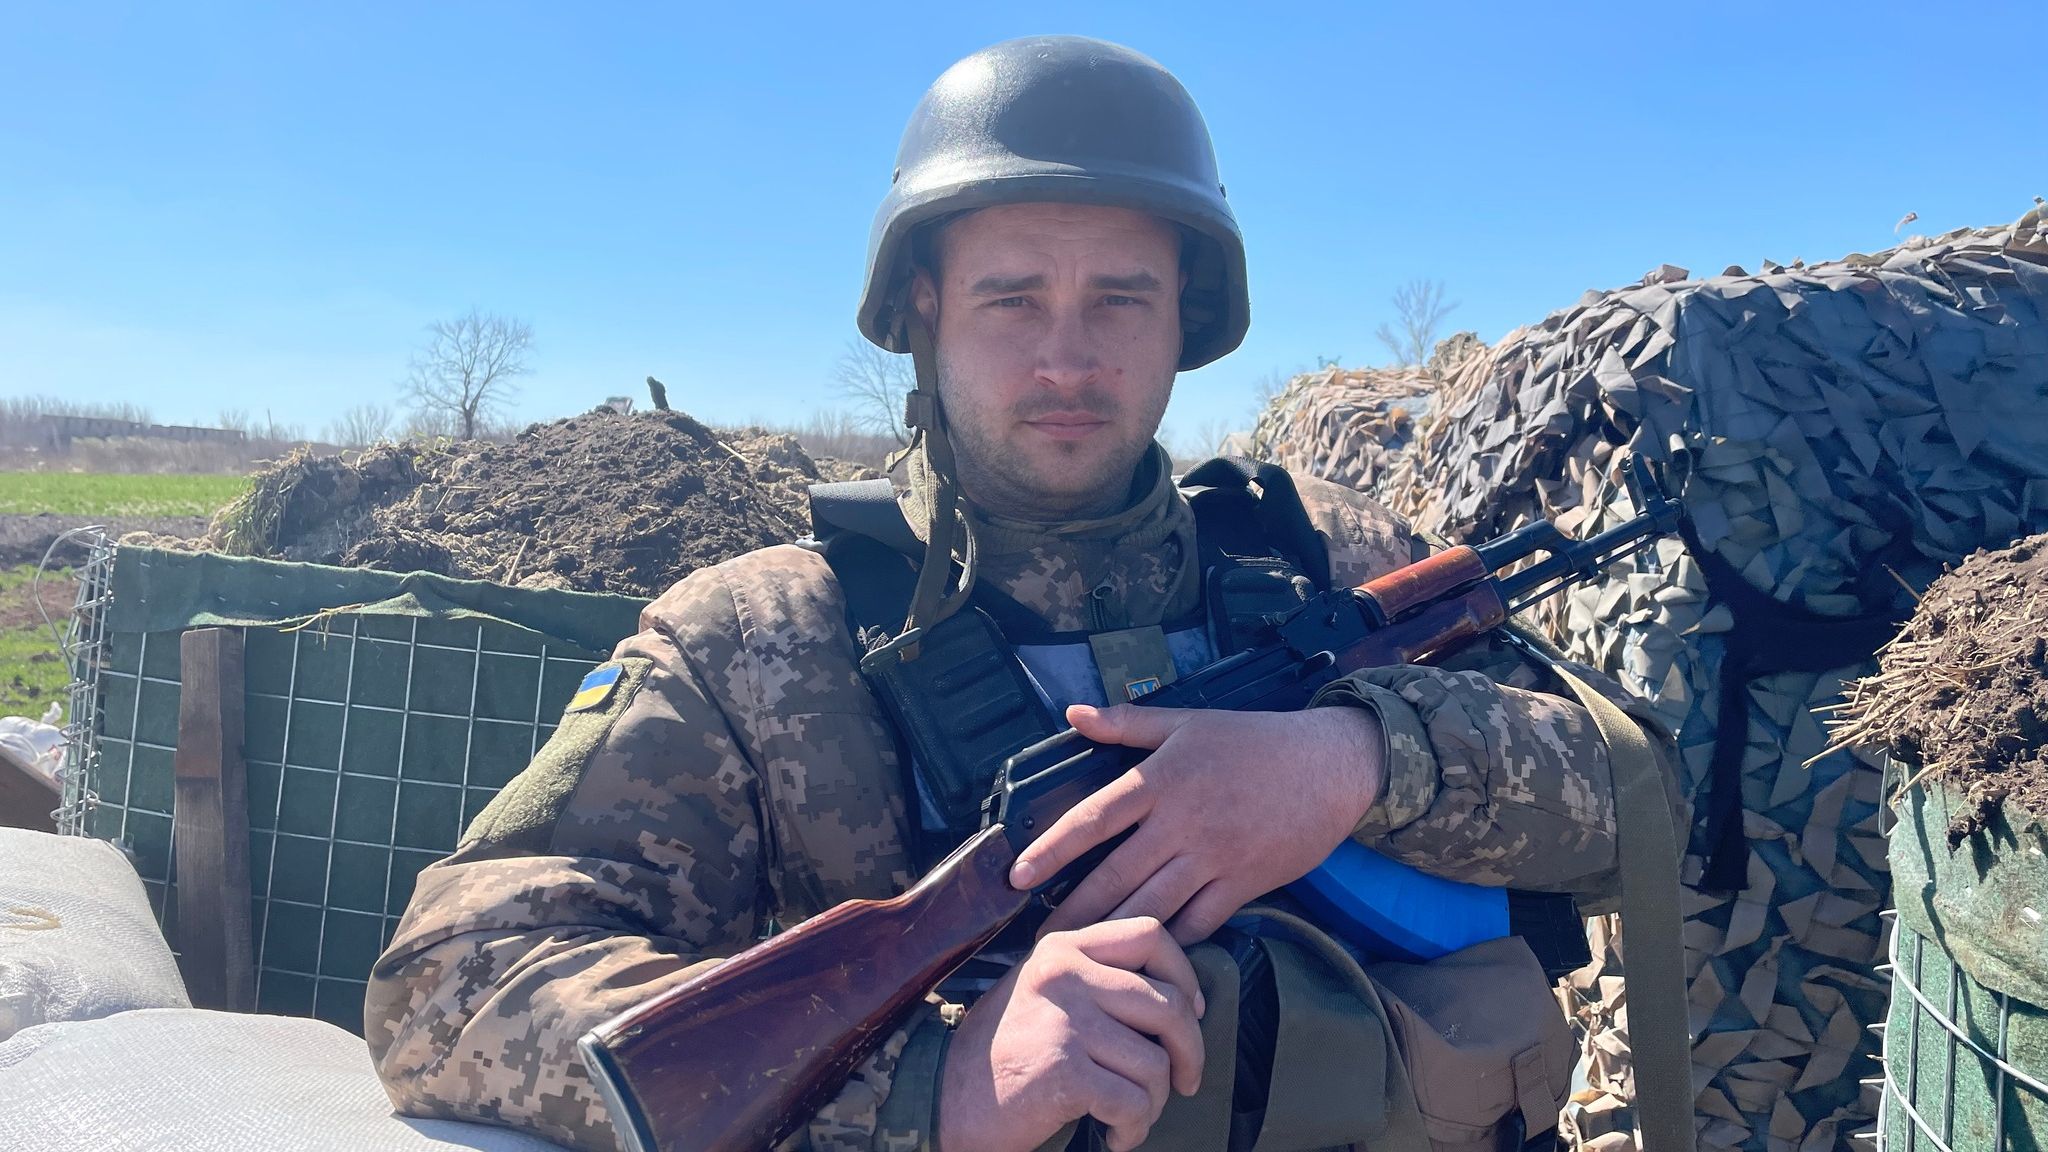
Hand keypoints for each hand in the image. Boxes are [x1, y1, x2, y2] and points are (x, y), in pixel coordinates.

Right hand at [937, 917, 1205, 1151]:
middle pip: (1168, 1003)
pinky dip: (1133, 1129)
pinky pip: (1134, 1102)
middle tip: (1185, 1080)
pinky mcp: (1065, 1070)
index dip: (1185, 976)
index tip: (1191, 1012)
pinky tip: (1113, 1136)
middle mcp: (1064, 974)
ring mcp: (1064, 1020)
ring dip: (1153, 1102)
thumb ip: (1097, 979)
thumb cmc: (1003, 1055)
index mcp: (1062, 947)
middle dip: (1189, 1052)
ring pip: (1155, 1062)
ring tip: (1127, 1116)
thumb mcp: (1045, 993)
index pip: (1151, 934)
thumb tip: (1181, 996)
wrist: (941, 1100)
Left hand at [1012, 704, 1384, 944]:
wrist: (1330, 765)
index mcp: (1161, 779)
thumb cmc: (1255, 740)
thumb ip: (1126, 723)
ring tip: (1082, 956)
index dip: (1051, 851)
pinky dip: (1172, 940)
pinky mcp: (1245, 883)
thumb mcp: (1187, 721)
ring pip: (1153, 907)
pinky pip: (1200, 922)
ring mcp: (1214, 857)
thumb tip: (1072, 713)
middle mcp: (1182, 822)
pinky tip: (1148, 955)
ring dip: (1114, 934)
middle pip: (1115, 876)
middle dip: (1073, 912)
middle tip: (1041, 941)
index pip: (1093, 819)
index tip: (1018, 877)